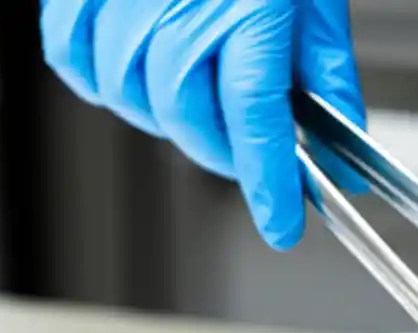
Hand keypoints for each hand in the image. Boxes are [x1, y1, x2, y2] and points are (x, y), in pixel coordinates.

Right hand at [41, 0, 365, 249]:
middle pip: (191, 118)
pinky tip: (135, 82)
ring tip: (201, 112)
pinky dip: (102, 84)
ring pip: (134, 98)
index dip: (270, 184)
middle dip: (227, 155)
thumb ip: (330, 77)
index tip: (282, 224)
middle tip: (252, 162)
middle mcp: (180, 6)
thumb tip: (342, 147)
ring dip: (170, 122)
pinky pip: (75, 59)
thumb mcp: (317, 0)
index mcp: (248, 9)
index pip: (257, 120)